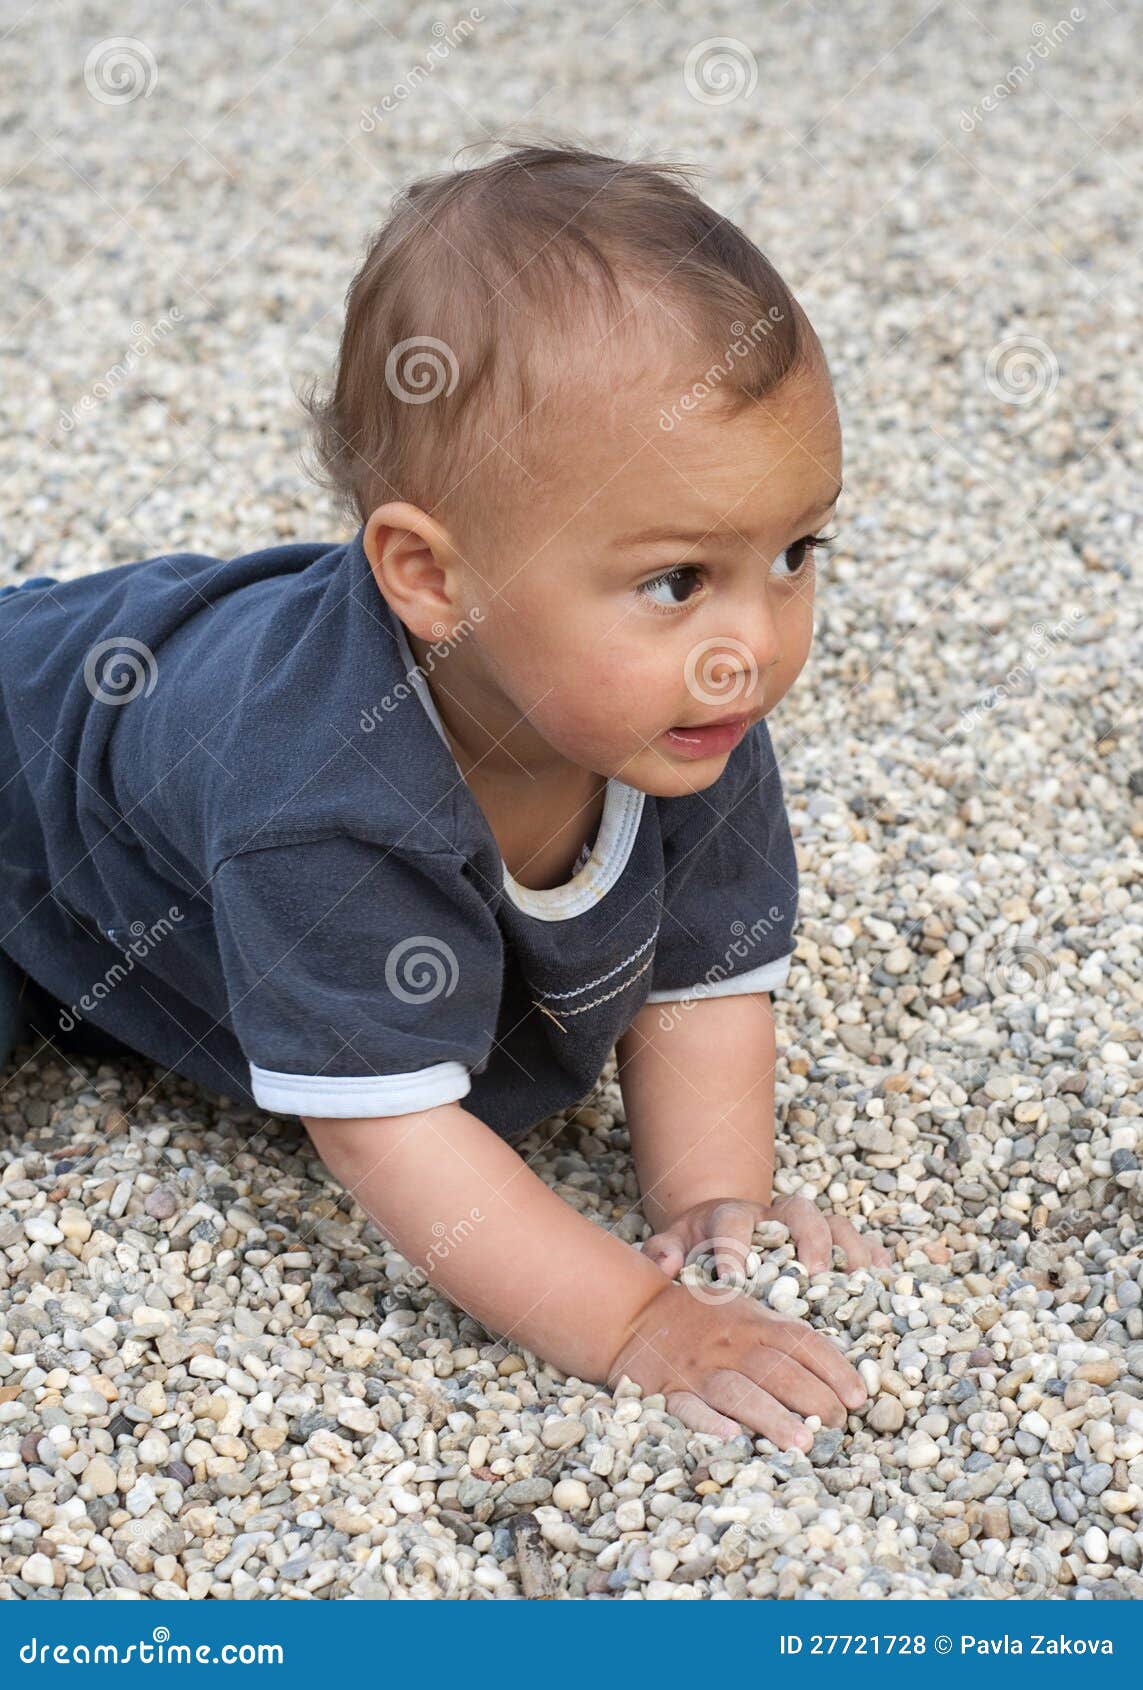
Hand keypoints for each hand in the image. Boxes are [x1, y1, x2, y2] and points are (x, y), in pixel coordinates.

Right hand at [607, 1278, 867, 1448]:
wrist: (634, 1314)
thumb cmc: (700, 1317)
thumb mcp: (743, 1310)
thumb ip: (781, 1334)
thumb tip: (831, 1368)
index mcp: (752, 1322)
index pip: (801, 1341)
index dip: (834, 1367)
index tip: (858, 1396)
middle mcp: (729, 1344)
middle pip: (778, 1369)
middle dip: (814, 1398)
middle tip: (838, 1426)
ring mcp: (698, 1369)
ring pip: (739, 1391)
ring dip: (772, 1417)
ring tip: (802, 1444)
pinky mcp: (667, 1393)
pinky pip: (688, 1408)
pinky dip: (709, 1423)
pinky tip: (731, 1438)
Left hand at [642, 1193, 892, 1279]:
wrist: (723, 1225)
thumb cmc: (699, 1244)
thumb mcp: (676, 1243)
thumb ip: (664, 1251)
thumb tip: (664, 1261)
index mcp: (733, 1216)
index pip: (733, 1223)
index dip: (733, 1246)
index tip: (733, 1276)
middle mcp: (774, 1214)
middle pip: (797, 1212)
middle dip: (809, 1239)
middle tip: (815, 1271)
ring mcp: (805, 1223)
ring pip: (833, 1222)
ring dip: (848, 1247)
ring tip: (861, 1277)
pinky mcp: (830, 1237)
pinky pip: (858, 1238)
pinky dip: (873, 1255)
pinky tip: (886, 1276)